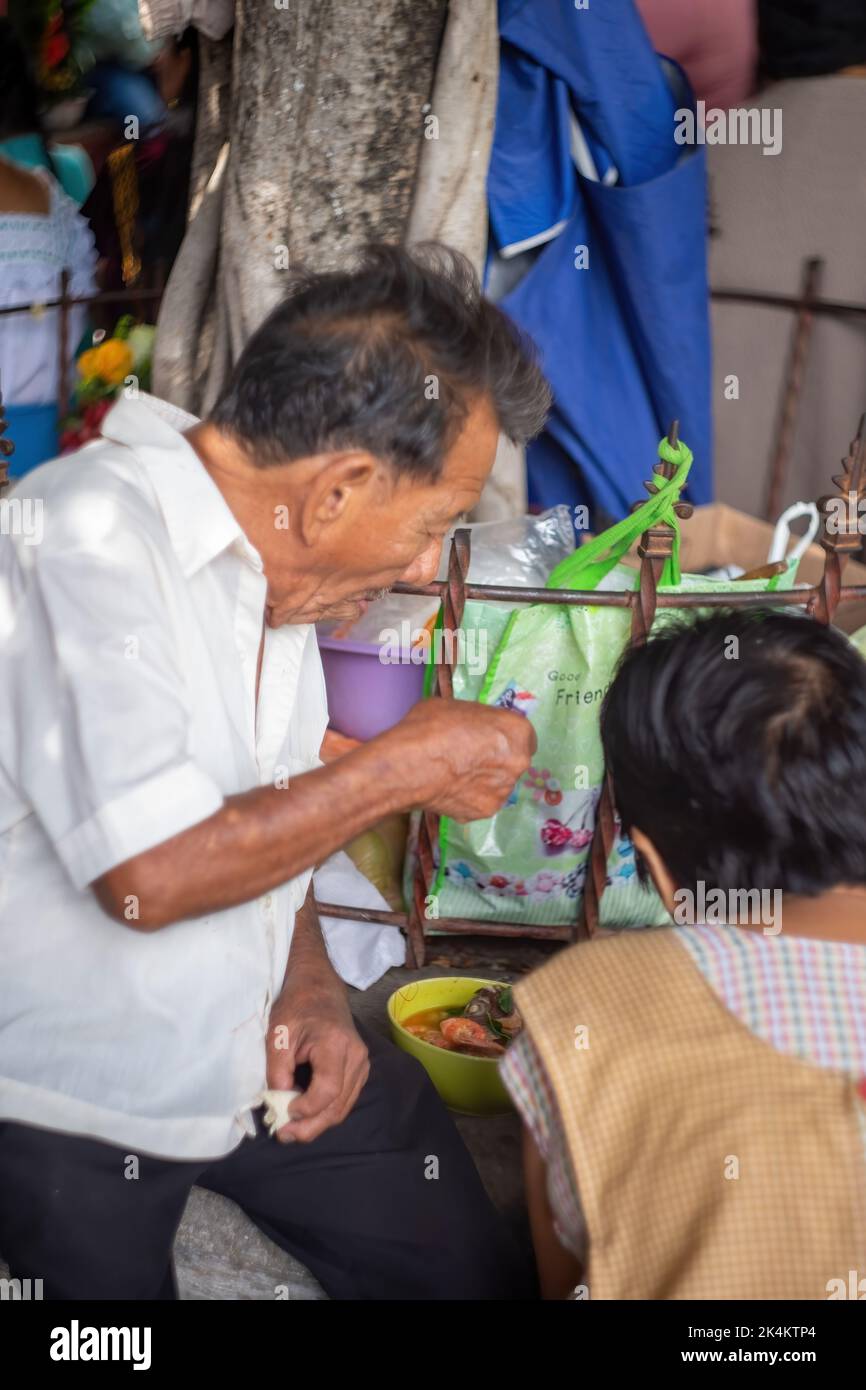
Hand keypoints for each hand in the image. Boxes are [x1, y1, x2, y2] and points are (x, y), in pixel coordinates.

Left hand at [265, 967, 369, 1142]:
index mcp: (336, 1043)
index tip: (283, 1113)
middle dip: (310, 1126)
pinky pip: (345, 1100)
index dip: (306, 1108)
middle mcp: (356, 1056)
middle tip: (284, 1135)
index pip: (328, 1089)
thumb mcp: (278, 1034)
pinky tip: (305, 1115)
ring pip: (343, 1108)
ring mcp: (362, 1064)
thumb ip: (278, 1071)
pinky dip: (325, 1112)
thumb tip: (279, 1104)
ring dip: (317, 1123)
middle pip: (338, 1105)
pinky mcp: (360, 1070)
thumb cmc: (297, 1007)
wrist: (319, 989)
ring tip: (292, 1130)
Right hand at [383, 699, 536, 821]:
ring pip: (498, 784)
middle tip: (470, 757)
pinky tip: (449, 790)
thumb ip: (475, 720)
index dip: (504, 736)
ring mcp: (503, 790)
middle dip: (497, 759)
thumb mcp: (454, 707)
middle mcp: (519, 762)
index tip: (488, 738)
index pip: (523, 734)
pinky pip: (480, 801)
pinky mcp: (485, 811)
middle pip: (513, 761)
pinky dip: (469, 798)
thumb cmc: (431, 726)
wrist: (410, 765)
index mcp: (517, 730)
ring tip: (456, 776)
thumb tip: (471, 727)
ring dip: (484, 780)